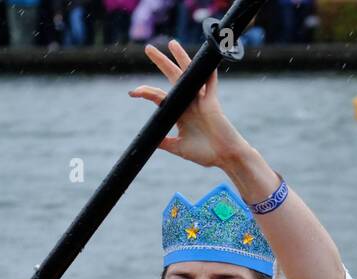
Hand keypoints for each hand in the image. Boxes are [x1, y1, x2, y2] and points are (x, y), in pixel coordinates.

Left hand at [129, 40, 248, 169]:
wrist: (224, 157)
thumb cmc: (205, 153)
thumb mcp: (179, 148)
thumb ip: (165, 142)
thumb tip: (149, 141)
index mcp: (180, 112)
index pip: (159, 96)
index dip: (146, 92)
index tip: (132, 93)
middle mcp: (189, 102)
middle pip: (172, 77)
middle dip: (160, 62)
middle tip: (148, 48)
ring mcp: (201, 100)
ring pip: (190, 74)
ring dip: (181, 58)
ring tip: (172, 43)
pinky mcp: (212, 102)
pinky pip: (211, 83)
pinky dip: (209, 72)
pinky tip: (205, 58)